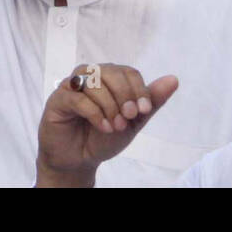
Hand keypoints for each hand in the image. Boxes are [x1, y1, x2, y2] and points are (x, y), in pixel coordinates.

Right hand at [35, 64, 177, 186]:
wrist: (80, 159)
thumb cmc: (104, 137)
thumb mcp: (133, 121)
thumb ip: (150, 101)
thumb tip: (174, 79)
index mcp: (109, 78)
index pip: (128, 72)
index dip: (138, 89)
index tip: (143, 111)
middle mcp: (90, 76)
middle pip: (111, 72)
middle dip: (124, 95)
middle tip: (129, 117)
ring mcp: (72, 86)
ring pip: (94, 82)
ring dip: (110, 106)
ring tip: (115, 126)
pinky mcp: (58, 99)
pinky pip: (77, 98)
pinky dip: (95, 113)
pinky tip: (103, 127)